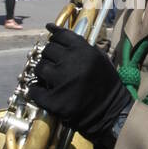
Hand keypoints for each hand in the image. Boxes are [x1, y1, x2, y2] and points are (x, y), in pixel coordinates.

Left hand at [26, 24, 132, 148]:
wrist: (112, 113)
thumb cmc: (107, 86)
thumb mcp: (100, 59)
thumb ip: (83, 47)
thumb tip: (59, 36)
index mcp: (84, 51)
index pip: (61, 36)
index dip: (54, 36)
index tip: (50, 35)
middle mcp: (72, 63)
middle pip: (48, 50)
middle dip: (49, 56)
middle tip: (53, 63)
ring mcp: (61, 82)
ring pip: (40, 68)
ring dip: (42, 72)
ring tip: (48, 78)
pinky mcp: (54, 100)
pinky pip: (35, 90)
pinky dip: (36, 90)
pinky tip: (41, 91)